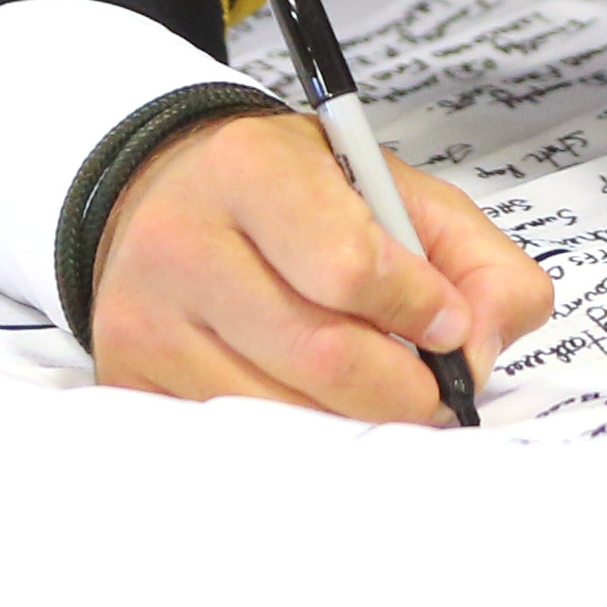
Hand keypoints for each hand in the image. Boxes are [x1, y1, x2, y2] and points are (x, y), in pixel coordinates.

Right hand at [92, 107, 554, 422]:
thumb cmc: (290, 195)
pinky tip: (308, 397)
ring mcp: (146, 316)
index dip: (420, 309)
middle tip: (430, 386)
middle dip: (404, 388)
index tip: (444, 321)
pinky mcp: (127, 376)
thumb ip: (472, 258)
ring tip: (369, 386)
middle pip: (323, 358)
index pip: (350, 268)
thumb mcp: (391, 188)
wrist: (165, 192)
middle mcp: (182, 241)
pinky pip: (238, 437)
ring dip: (353, 418)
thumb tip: (478, 348)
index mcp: (250, 169)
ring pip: (284, 413)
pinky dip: (297, 432)